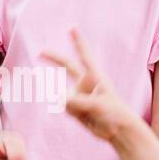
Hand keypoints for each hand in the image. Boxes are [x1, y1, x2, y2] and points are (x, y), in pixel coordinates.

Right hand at [41, 28, 139, 142]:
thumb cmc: (114, 113)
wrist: (118, 131)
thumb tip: (58, 99)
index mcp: (95, 77)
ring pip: (65, 97)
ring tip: (89, 112)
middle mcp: (85, 83)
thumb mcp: (97, 105)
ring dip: (73, 105)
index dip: (78, 42)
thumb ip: (78, 101)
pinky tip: (84, 117)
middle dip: (54, 59)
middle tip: (40, 52)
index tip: (72, 28)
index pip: (84, 56)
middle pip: (67, 67)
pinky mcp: (75, 107)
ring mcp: (79, 95)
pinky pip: (66, 107)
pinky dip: (72, 112)